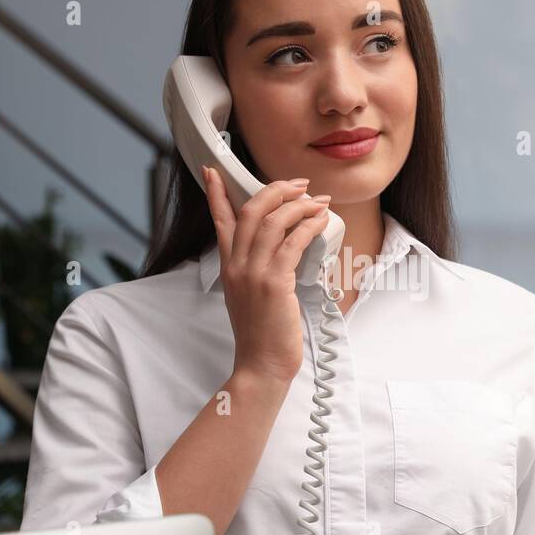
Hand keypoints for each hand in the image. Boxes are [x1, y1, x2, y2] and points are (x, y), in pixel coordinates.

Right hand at [202, 168, 330, 384]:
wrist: (261, 364)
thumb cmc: (261, 335)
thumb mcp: (248, 296)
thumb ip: (254, 270)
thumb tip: (278, 249)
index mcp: (229, 267)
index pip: (219, 221)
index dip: (216, 193)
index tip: (214, 171)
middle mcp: (237, 265)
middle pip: (250, 211)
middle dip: (276, 190)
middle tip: (299, 184)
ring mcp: (253, 273)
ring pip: (274, 221)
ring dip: (300, 205)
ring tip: (318, 201)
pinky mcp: (274, 282)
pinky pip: (293, 242)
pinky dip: (309, 225)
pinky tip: (321, 221)